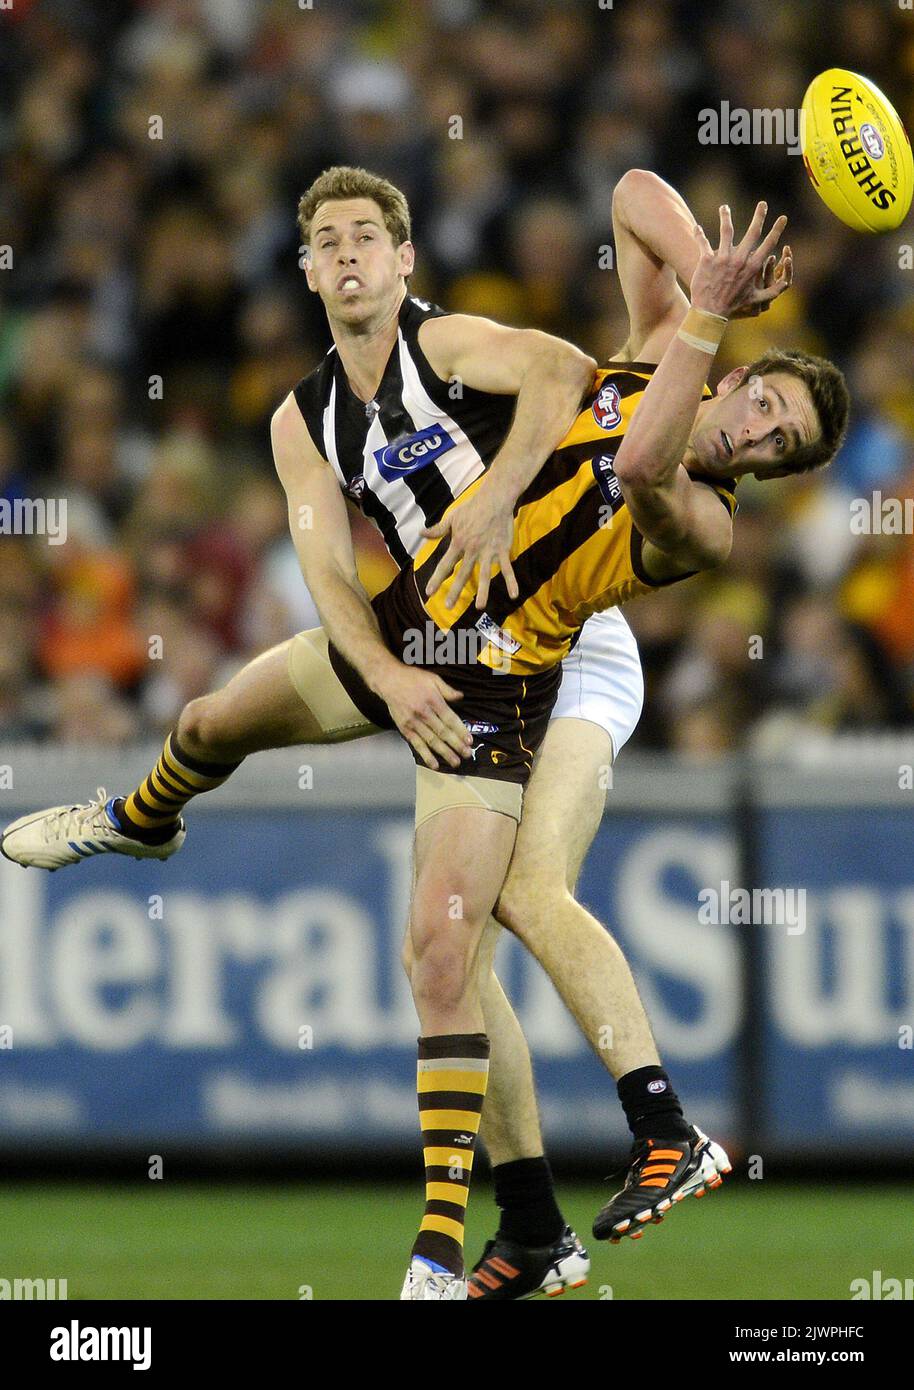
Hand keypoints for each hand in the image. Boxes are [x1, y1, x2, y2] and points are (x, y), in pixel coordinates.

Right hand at [374, 662, 471, 769]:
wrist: (388, 680)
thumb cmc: (412, 678)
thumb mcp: (432, 678)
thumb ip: (447, 689)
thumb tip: (460, 696)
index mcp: (433, 700)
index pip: (450, 719)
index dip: (461, 731)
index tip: (469, 741)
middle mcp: (424, 713)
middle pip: (443, 732)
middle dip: (456, 745)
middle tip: (467, 754)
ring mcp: (413, 722)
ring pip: (431, 740)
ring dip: (444, 752)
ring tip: (455, 762)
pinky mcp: (405, 729)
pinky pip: (417, 744)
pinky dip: (426, 755)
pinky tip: (434, 764)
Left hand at [422, 481, 518, 610]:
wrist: (495, 499)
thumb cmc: (472, 507)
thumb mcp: (452, 517)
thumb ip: (437, 529)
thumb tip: (421, 533)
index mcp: (458, 543)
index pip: (445, 564)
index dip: (436, 579)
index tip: (429, 592)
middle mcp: (472, 550)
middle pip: (462, 574)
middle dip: (455, 591)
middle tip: (448, 606)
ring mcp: (488, 551)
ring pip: (484, 575)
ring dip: (483, 592)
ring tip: (479, 607)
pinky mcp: (502, 550)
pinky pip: (507, 568)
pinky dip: (511, 581)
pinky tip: (514, 595)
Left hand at [689, 202, 791, 320]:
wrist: (710, 312)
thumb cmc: (734, 306)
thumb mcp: (758, 300)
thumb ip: (775, 290)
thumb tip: (789, 282)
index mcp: (753, 266)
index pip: (769, 243)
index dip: (777, 229)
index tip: (783, 218)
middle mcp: (739, 259)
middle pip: (752, 231)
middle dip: (760, 215)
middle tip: (763, 204)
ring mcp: (723, 258)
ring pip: (726, 230)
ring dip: (726, 216)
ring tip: (724, 207)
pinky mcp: (707, 260)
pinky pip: (703, 242)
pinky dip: (698, 234)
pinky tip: (695, 227)